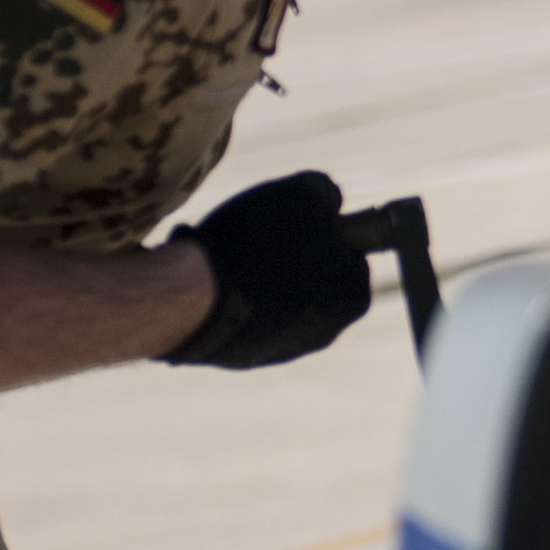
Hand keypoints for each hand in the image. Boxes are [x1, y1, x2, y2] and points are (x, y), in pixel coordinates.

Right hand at [160, 172, 372, 368]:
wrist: (196, 293)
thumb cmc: (260, 241)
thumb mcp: (306, 192)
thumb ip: (327, 194)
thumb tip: (330, 200)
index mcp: (354, 297)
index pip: (350, 256)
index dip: (323, 231)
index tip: (297, 221)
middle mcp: (327, 332)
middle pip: (314, 280)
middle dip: (290, 257)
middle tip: (260, 234)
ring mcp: (284, 349)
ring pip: (277, 299)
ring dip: (258, 277)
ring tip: (229, 254)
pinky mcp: (244, 358)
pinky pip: (245, 318)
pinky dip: (232, 299)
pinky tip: (212, 280)